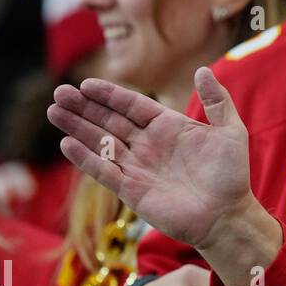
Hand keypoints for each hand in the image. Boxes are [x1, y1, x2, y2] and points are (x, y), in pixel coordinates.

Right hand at [47, 67, 258, 248]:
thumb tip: (204, 69)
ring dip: (77, 128)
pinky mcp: (131, 190)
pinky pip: (104, 171)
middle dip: (84, 107)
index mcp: (169, 127)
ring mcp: (138, 167)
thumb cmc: (231, 175)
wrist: (227, 216)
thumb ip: (217, 101)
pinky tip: (66, 144)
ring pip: (101, 143)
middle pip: (110, 121)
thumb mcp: (231, 131)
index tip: (86, 84)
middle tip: (59, 93)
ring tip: (54, 111)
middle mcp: (149, 144)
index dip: (109, 95)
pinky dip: (86, 158)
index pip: (133, 105)